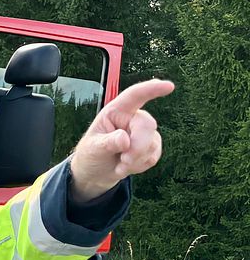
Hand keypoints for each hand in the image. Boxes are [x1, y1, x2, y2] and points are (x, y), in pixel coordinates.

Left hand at [69, 78, 173, 200]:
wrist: (96, 173)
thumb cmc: (91, 154)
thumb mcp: (92, 148)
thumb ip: (108, 142)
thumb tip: (125, 139)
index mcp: (115, 111)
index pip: (134, 96)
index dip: (151, 89)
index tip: (168, 86)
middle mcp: (132, 118)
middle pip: (147, 125)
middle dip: (138, 147)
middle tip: (124, 161)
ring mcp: (144, 132)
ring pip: (152, 143)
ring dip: (136, 160)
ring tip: (119, 164)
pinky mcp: (151, 146)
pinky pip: (154, 156)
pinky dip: (140, 165)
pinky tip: (126, 166)